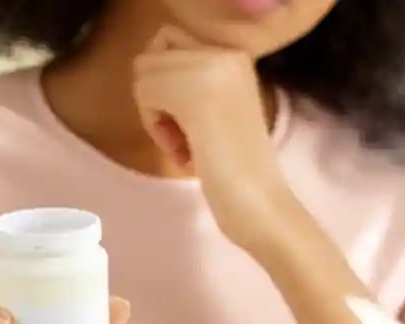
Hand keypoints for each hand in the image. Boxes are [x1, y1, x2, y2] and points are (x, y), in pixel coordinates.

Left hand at [133, 26, 298, 253]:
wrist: (260, 201)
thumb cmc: (235, 167)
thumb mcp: (215, 108)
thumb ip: (190, 81)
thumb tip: (144, 66)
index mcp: (236, 54)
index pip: (169, 42)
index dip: (166, 83)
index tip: (189, 120)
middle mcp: (226, 51)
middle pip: (153, 54)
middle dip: (157, 97)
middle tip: (184, 136)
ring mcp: (212, 68)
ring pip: (145, 73)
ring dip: (155, 115)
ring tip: (185, 147)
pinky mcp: (194, 92)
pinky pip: (144, 92)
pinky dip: (154, 127)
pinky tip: (184, 152)